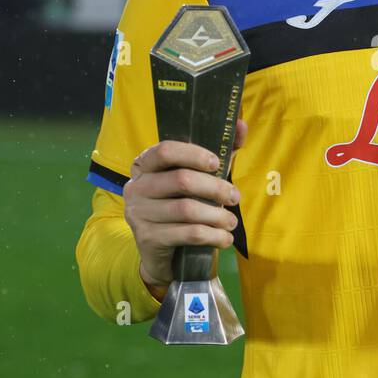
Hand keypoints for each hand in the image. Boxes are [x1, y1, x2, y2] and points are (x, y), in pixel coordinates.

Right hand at [125, 117, 247, 287]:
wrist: (161, 252)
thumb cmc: (182, 206)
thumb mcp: (199, 180)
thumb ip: (220, 153)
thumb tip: (241, 124)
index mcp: (144, 166)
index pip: (164, 151)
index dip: (193, 154)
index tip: (216, 163)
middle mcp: (135, 187)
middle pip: (181, 180)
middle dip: (215, 188)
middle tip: (235, 197)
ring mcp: (138, 214)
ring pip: (186, 209)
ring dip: (217, 216)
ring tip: (232, 222)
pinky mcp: (147, 238)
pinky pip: (187, 233)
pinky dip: (212, 236)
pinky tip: (224, 238)